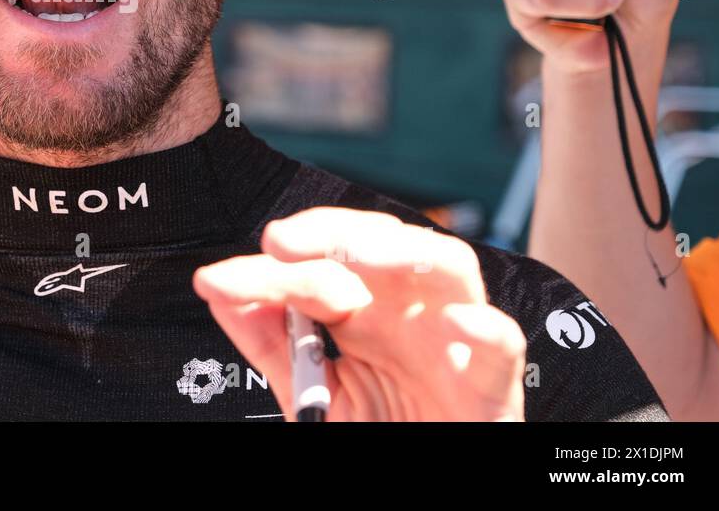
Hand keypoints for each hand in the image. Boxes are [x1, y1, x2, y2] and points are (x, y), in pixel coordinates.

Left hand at [193, 208, 525, 420]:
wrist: (423, 489)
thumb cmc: (379, 431)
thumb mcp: (310, 391)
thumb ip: (269, 343)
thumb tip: (218, 290)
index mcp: (362, 310)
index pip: (315, 267)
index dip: (266, 269)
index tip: (216, 280)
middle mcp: (406, 312)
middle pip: (380, 242)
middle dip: (330, 232)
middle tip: (279, 242)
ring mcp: (452, 341)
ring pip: (448, 266)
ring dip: (403, 251)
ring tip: (357, 254)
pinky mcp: (491, 385)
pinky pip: (502, 345)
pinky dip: (485, 329)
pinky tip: (456, 323)